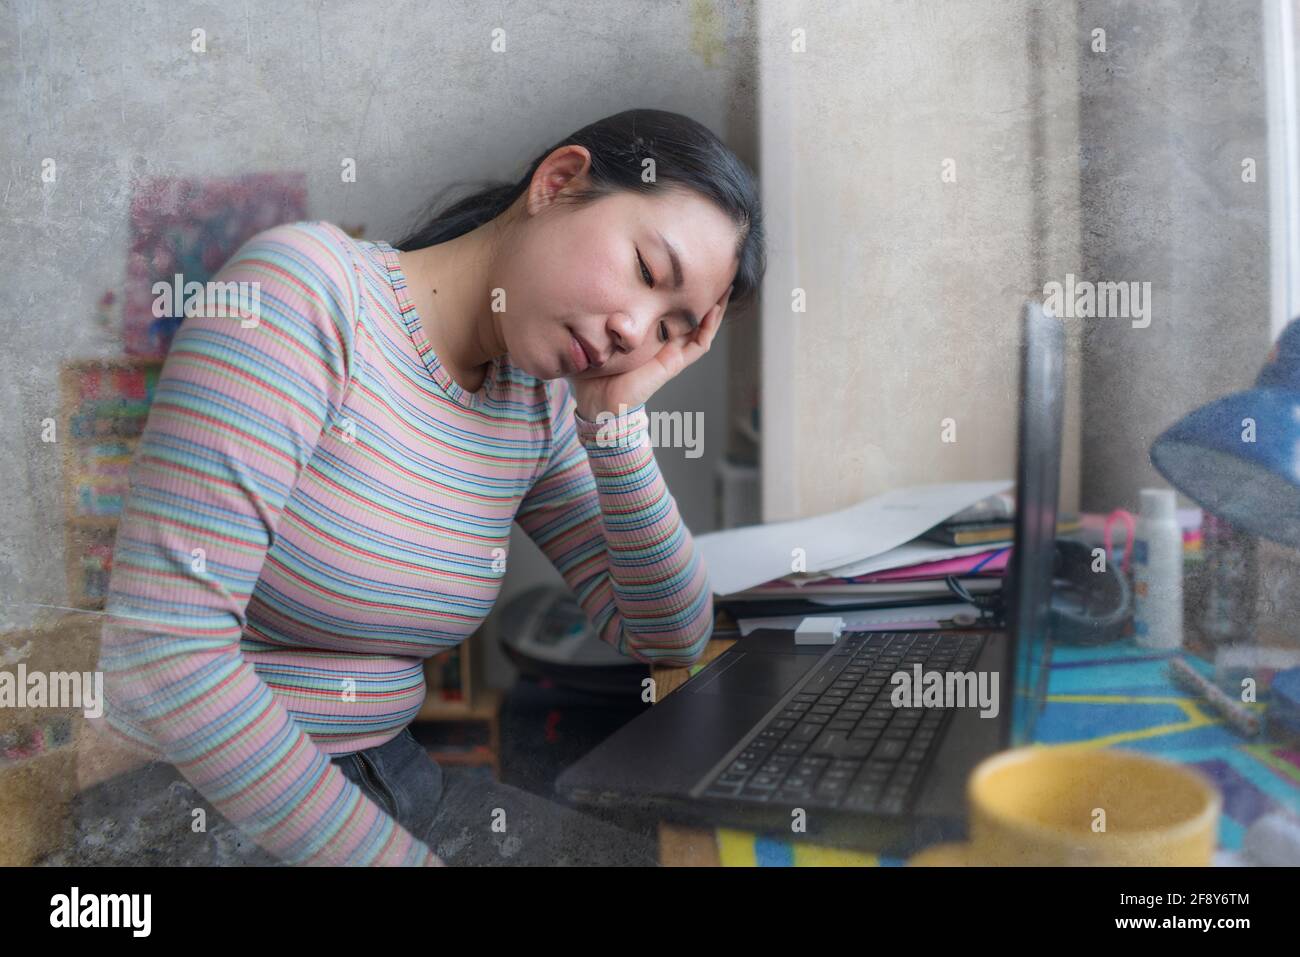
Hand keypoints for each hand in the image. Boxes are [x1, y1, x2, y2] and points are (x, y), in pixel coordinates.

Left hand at [569, 284, 733, 421]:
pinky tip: (714, 308)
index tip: (687, 265)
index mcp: (651, 333)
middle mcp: (665, 341)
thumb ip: (602, 312)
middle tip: (718, 268)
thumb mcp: (598, 331)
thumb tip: (589, 282)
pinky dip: (708, 327)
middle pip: (692, 312)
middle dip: (705, 291)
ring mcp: (672, 352)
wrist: (599, 402)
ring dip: (715, 306)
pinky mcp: (673, 364)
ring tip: (726, 284)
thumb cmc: (596, 369)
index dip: (683, 287)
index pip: (672, 306)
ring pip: (702, 325)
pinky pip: (698, 344)